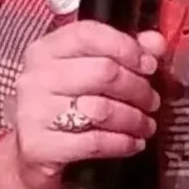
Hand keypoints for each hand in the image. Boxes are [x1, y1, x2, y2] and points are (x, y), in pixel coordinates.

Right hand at [0, 22, 165, 188]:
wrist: (32, 154)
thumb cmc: (67, 105)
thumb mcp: (92, 72)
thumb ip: (127, 51)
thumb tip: (156, 43)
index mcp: (46, 50)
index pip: (88, 34)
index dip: (126, 47)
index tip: (149, 65)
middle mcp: (35, 77)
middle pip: (103, 72)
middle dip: (138, 88)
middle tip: (152, 100)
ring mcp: (33, 112)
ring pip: (101, 109)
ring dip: (134, 118)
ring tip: (146, 124)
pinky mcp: (38, 146)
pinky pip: (94, 142)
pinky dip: (122, 143)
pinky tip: (133, 143)